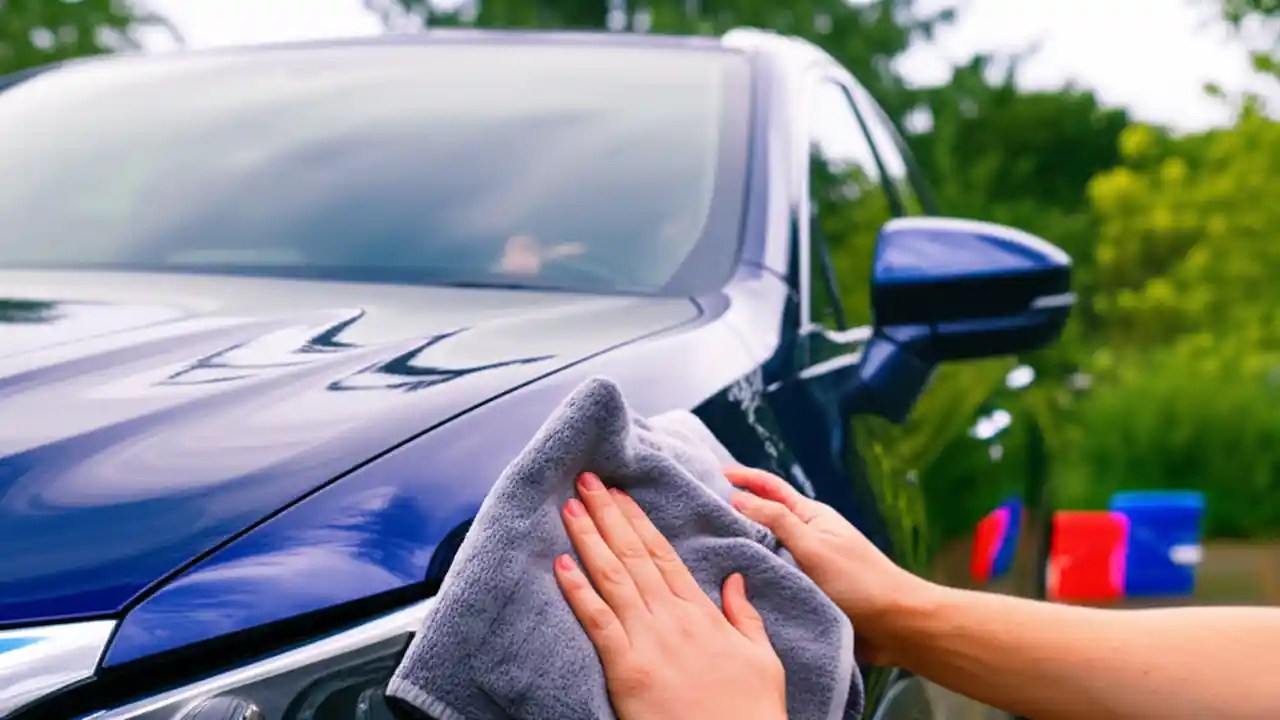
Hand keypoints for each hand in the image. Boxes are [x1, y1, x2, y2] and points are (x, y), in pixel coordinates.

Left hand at [555, 472, 787, 719]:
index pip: (663, 554)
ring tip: (570, 506)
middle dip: (607, 514)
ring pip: (612, 577)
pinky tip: (560, 564)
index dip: (638, 521)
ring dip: (588, 538)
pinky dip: (578, 590)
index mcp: (701, 612)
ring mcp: (649, 640)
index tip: (621, 494)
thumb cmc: (751, 712)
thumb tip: (735, 579)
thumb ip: (744, 615)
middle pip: (633, 554)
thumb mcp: (761, 657)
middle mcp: (672, 617)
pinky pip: (598, 622)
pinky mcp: (627, 669)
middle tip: (585, 480)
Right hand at [726, 465, 937, 666]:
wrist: (895, 625)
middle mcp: (806, 537)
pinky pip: (772, 579)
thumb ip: (778, 522)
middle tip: (699, 514)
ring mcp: (805, 565)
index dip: (744, 478)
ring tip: (705, 550)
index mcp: (811, 516)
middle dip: (734, 513)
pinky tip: (731, 587)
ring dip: (741, 549)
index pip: (771, 489)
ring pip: (764, 551)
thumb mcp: (815, 546)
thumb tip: (739, 498)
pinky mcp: (805, 592)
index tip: (715, 473)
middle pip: (763, 518)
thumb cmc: (861, 581)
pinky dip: (752, 578)